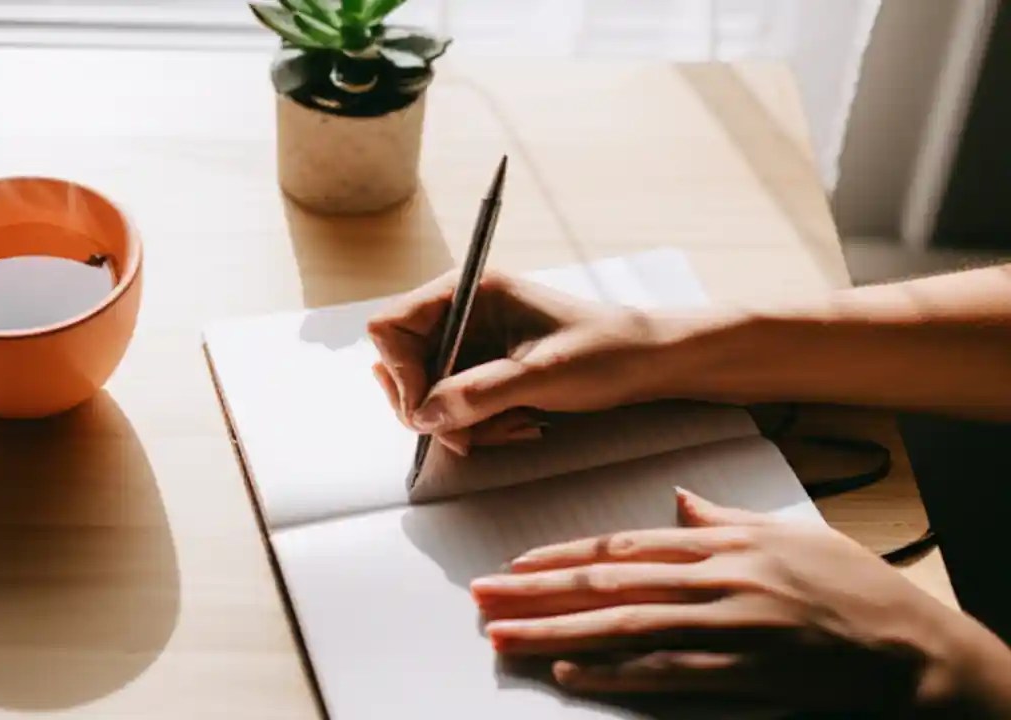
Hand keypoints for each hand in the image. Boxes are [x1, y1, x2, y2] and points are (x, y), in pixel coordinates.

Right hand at [366, 270, 673, 453]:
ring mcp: (471, 343)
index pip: (392, 325)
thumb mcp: (540, 375)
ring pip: (427, 394)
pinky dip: (476, 425)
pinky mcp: (484, 370)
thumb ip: (477, 393)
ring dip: (460, 422)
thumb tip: (423, 415)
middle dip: (431, 406)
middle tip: (466, 434)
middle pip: (402, 364)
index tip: (428, 410)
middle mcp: (461, 313)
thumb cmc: (605, 352)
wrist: (649, 364)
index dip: (400, 372)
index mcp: (469, 291)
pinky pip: (454, 406)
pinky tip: (516, 425)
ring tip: (511, 427)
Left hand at [470, 488, 1010, 715]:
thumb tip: (679, 500)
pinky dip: (614, 675)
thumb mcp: (790, 534)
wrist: (912, 649)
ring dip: (556, 632)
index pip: (622, 544)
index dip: (562, 554)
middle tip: (482, 596)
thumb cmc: (853, 589)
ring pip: (622, 627)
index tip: (516, 563)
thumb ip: (725, 519)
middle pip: (606, 582)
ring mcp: (726, 629)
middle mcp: (714, 581)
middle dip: (536, 591)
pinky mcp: (741, 676)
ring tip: (505, 636)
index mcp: (721, 544)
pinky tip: (570, 675)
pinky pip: (664, 675)